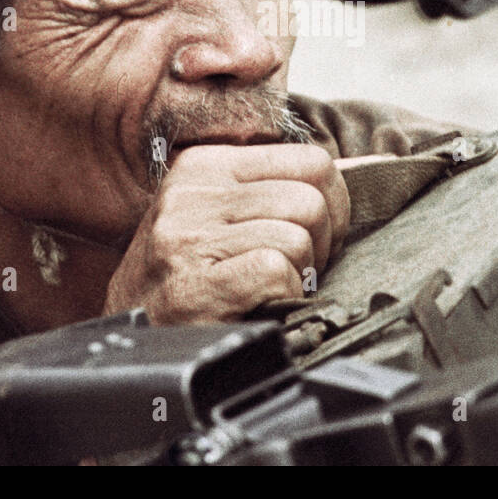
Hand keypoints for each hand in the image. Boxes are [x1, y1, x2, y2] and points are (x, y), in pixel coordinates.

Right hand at [102, 143, 349, 323]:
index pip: (311, 160)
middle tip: (298, 268)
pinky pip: (277, 270)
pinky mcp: (196, 284)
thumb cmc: (186, 277)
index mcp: (205, 166)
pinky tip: (259, 303)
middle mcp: (193, 193)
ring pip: (298, 234)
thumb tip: (368, 169)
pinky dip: (283, 295)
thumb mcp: (222, 214)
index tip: (314, 235)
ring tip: (271, 286)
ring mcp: (190, 238)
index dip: (332, 203)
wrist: (129, 338)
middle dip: (323, 242)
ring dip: (300, 272)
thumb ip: (283, 187)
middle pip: (312, 199)